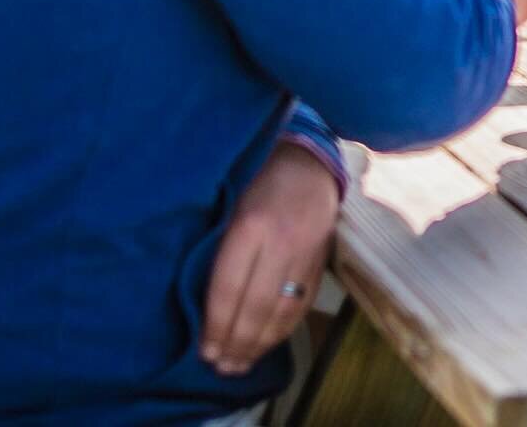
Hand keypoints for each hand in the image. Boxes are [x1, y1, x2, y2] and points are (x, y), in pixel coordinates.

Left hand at [200, 141, 339, 375]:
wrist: (310, 161)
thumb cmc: (258, 180)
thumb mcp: (232, 204)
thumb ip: (222, 249)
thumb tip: (203, 306)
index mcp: (252, 224)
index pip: (230, 287)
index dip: (217, 325)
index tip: (205, 351)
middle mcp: (283, 241)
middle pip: (257, 306)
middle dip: (237, 342)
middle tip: (222, 366)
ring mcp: (307, 252)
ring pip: (283, 311)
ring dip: (261, 343)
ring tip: (242, 364)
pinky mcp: (323, 259)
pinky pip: (303, 304)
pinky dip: (285, 329)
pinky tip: (268, 343)